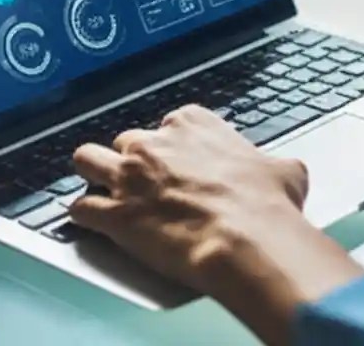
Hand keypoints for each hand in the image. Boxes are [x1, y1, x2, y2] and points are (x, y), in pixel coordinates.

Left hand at [70, 105, 363, 344]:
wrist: (245, 240)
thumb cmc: (265, 206)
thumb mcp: (284, 170)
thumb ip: (273, 164)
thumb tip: (285, 171)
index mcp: (194, 125)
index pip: (172, 123)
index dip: (174, 145)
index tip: (182, 162)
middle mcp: (155, 144)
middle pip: (128, 141)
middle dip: (135, 162)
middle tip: (149, 184)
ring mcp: (129, 177)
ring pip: (86, 159)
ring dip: (93, 174)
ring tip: (102, 190)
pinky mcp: (112, 214)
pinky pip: (79, 209)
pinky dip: (84, 217)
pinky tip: (93, 224)